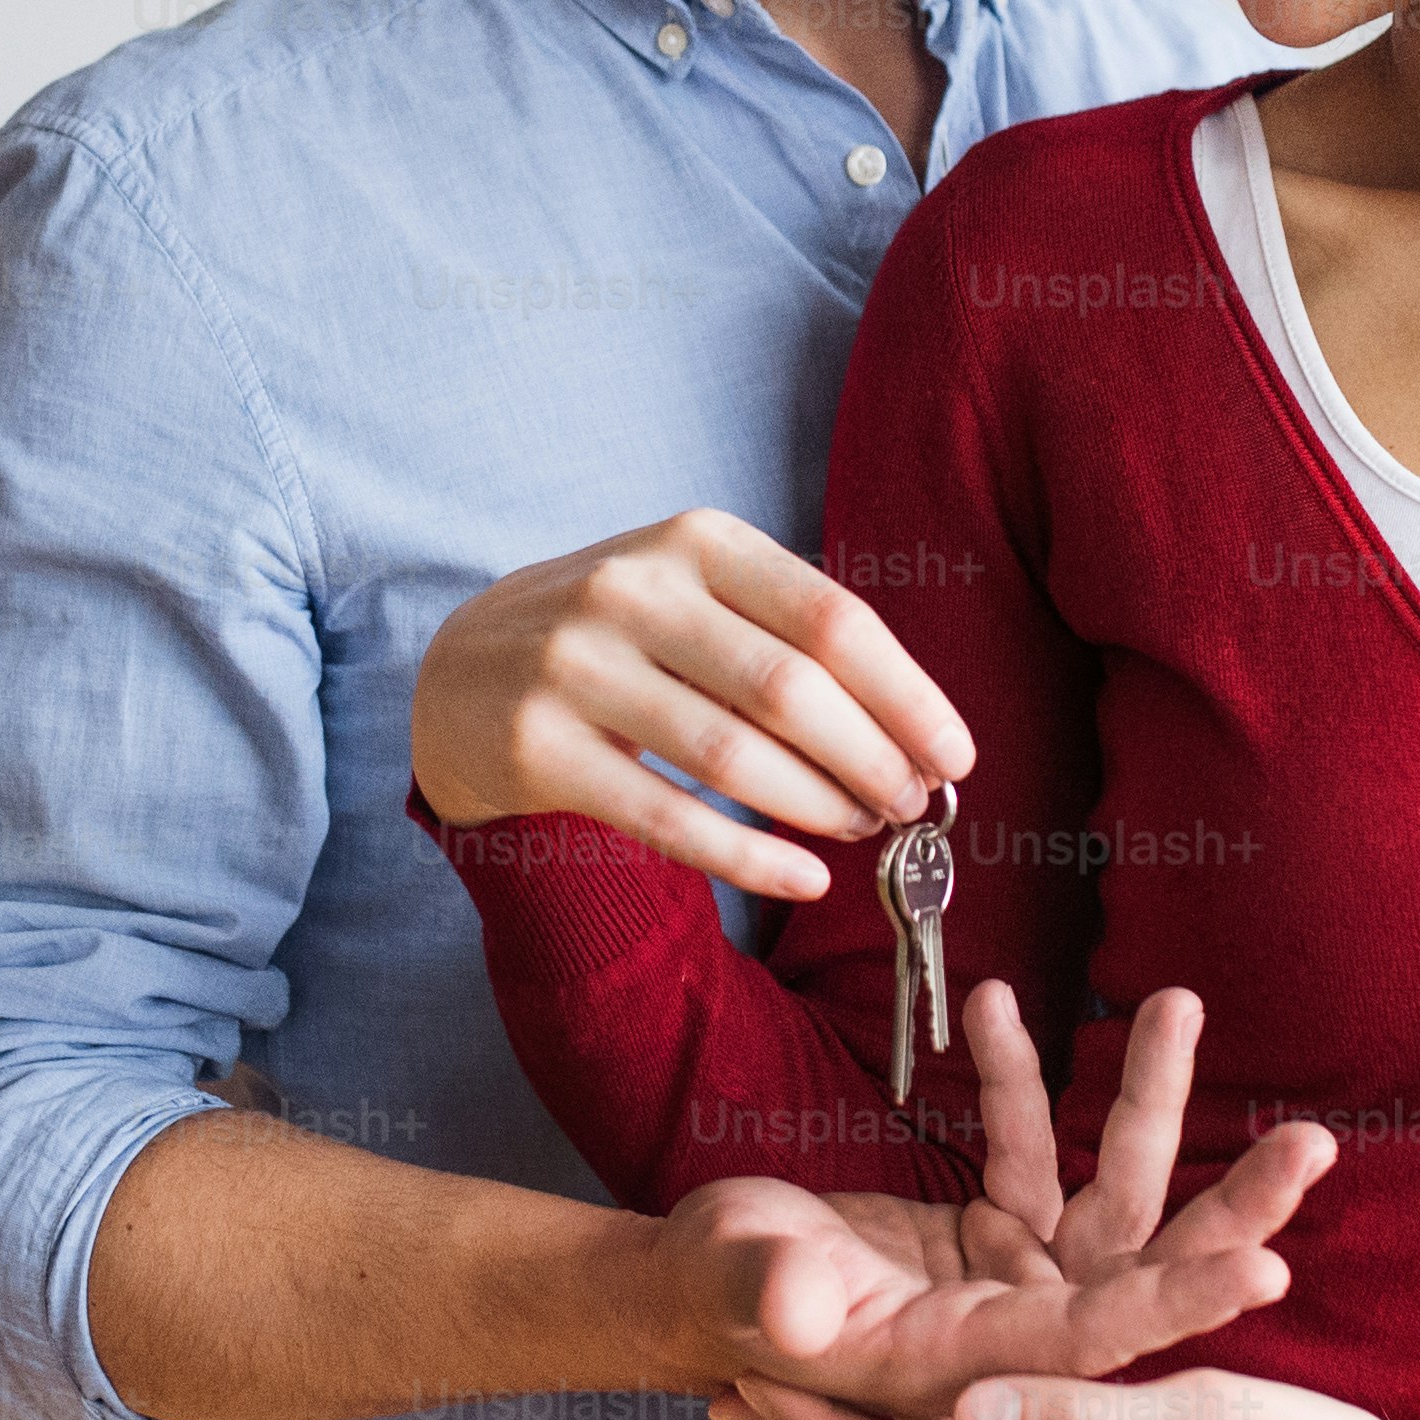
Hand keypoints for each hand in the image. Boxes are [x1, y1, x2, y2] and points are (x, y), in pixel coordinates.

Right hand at [412, 509, 964, 903]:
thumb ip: (788, 636)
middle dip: (873, 758)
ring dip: (820, 806)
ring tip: (866, 830)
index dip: (907, 694)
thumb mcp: (696, 593)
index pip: (830, 618)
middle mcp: (632, 589)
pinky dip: (749, 857)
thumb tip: (914, 726)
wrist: (462, 670)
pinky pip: (665, 816)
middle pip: (790, 689)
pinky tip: (804, 879)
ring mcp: (576, 665)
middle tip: (913, 805)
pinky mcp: (536, 746)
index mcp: (696, 540)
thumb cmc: (619, 636)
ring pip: (732, 755)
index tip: (957, 755)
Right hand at [652, 987, 1327, 1419]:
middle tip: (1313, 1147)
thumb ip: (774, 1291)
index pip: (1094, 1341)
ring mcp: (1007, 1279)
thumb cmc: (710, 1293)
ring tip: (1177, 1003)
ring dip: (1146, 1098)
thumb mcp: (736, 1284)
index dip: (1178, 1304)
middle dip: (1231, 1211)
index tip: (1268, 1266)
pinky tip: (990, 1001)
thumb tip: (802, 1305)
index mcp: (965, 1363)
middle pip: (1146, 1270)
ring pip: (1110, 1193)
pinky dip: (1016, 1075)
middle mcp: (1009, 1329)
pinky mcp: (990, 1233)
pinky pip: (1027, 1144)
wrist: (696, 1288)